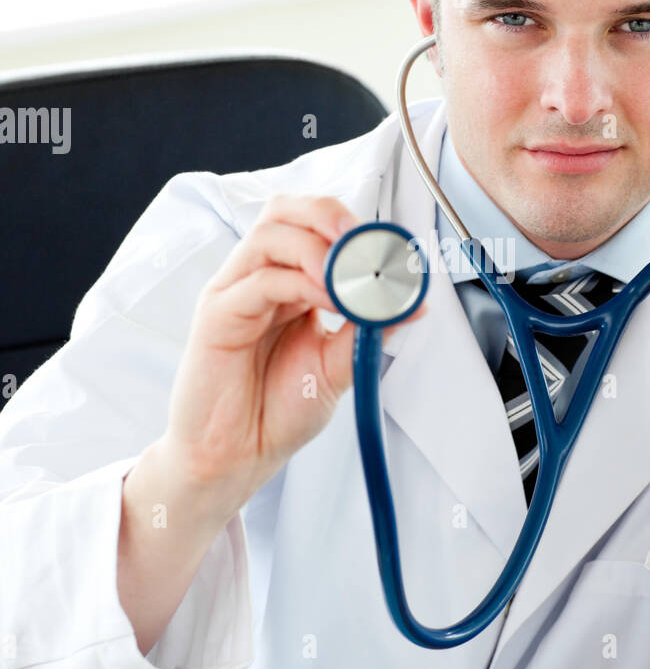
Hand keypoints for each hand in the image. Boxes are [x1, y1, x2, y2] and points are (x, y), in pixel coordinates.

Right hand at [160, 195, 426, 512]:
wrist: (237, 457)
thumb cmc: (276, 411)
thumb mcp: (338, 365)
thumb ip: (370, 328)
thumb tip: (414, 300)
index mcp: (288, 283)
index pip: (314, 226)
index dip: (353, 226)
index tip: (392, 247)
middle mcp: (258, 278)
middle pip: (285, 211)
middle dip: (329, 215)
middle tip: (364, 240)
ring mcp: (234, 292)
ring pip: (269, 234)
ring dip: (317, 247)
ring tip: (349, 278)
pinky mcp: (216, 314)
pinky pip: (259, 280)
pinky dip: (299, 281)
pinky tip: (327, 302)